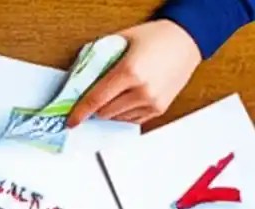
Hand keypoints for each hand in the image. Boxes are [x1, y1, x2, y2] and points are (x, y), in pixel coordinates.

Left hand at [67, 20, 201, 125]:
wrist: (189, 38)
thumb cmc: (157, 36)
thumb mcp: (122, 40)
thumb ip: (98, 57)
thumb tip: (78, 74)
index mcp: (130, 72)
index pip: (96, 100)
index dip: (80, 112)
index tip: (70, 121)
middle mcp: (142, 90)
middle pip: (104, 112)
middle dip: (94, 108)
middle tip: (92, 98)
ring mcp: (153, 102)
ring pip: (117, 118)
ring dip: (109, 110)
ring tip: (113, 94)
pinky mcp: (160, 108)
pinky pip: (132, 120)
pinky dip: (123, 113)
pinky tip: (124, 100)